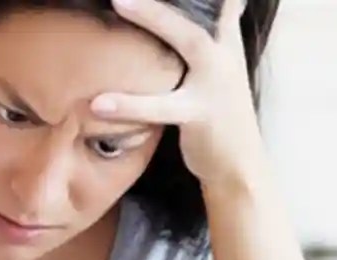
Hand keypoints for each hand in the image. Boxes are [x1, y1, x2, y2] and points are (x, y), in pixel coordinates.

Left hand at [92, 0, 262, 189]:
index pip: (222, 3)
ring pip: (187, 44)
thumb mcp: (216, 71)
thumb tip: (194, 15)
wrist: (239, 167)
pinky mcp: (202, 115)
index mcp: (225, 43)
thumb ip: (206, 38)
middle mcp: (225, 55)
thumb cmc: (218, 117)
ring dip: (153, 18)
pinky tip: (97, 103)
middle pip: (200, 8)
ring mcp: (216, 83)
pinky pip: (161, 107)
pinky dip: (128, 104)